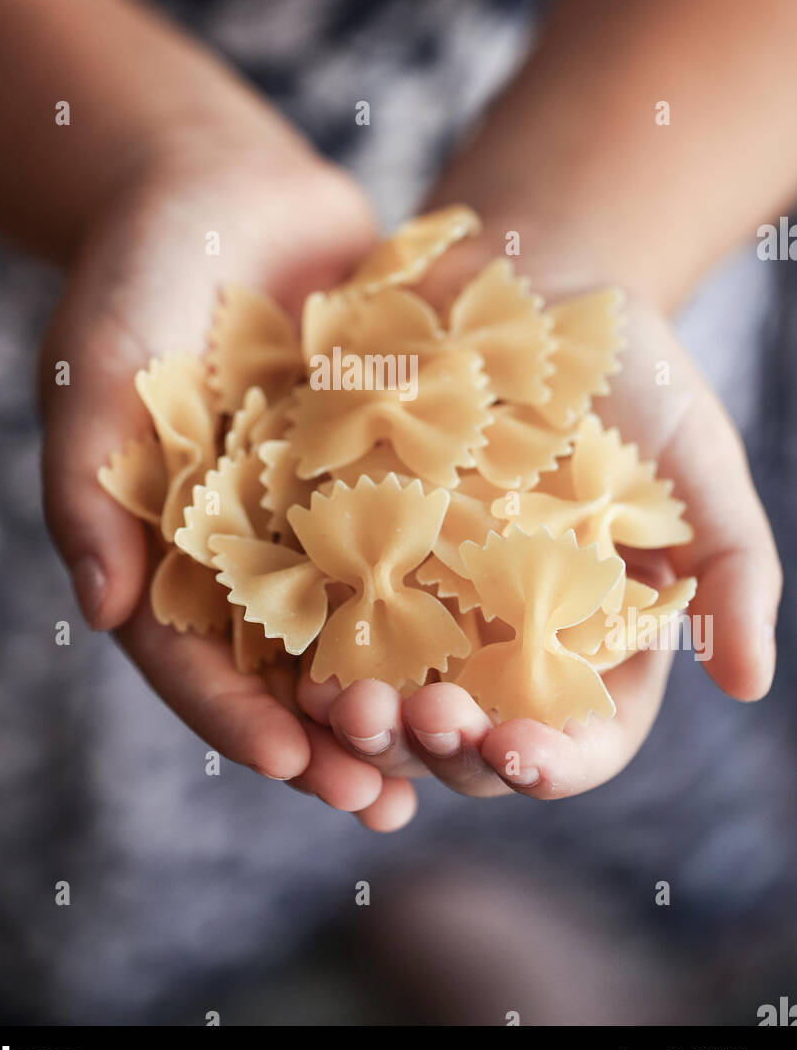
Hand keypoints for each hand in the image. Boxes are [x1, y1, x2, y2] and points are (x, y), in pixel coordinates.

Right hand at [39, 135, 416, 831]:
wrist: (222, 184)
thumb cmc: (135, 270)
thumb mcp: (95, 366)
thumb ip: (87, 483)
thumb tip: (98, 611)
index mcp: (161, 541)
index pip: (186, 652)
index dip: (231, 716)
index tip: (290, 768)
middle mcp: (237, 539)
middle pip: (278, 662)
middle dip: (325, 734)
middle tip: (381, 797)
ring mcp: (309, 505)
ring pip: (355, 621)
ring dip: (395, 690)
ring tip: (451, 753)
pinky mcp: (377, 463)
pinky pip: (416, 538)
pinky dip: (447, 595)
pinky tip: (500, 638)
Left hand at [301, 230, 781, 805]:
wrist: (535, 287)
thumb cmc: (634, 381)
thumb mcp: (699, 467)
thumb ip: (729, 571)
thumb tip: (750, 686)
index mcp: (590, 643)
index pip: (580, 736)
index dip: (552, 762)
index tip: (521, 752)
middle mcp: (502, 642)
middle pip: (474, 738)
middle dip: (447, 748)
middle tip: (426, 724)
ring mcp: (424, 604)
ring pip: (391, 700)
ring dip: (368, 725)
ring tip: (350, 707)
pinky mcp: (356, 553)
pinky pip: (326, 625)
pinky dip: (312, 656)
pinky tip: (299, 661)